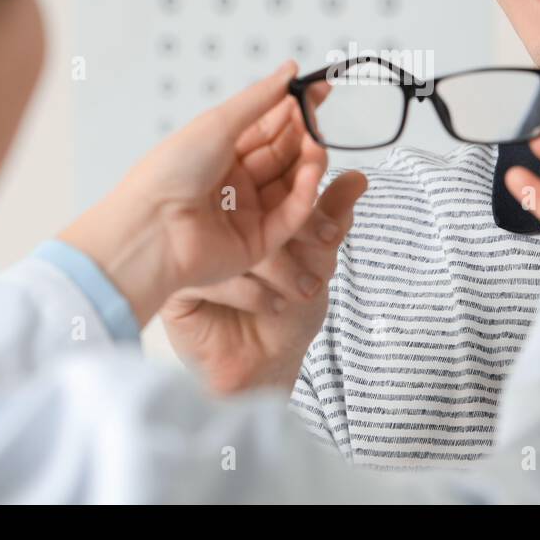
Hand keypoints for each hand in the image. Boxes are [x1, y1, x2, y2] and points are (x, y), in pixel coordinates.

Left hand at [59, 61, 326, 324]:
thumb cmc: (170, 173)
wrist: (150, 229)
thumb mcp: (217, 123)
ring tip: (317, 148)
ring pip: (292, 184)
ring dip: (309, 163)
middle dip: (304, 136)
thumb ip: (259, 99)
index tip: (321, 90)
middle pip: (284, 154)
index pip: (268, 126)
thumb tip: (289, 69)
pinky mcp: (258, 243)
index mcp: (220, 152)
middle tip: (320, 121)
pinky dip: (305, 194)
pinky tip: (311, 174)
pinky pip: (290, 216)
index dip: (295, 108)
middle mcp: (235, 182)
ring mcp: (248, 212)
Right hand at [162, 170, 367, 394]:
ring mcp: (194, 254)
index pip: (268, 178)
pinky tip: (272, 305)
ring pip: (232, 241)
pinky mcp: (179, 286)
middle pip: (249, 205)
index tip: (326, 184)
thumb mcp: (320, 259)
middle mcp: (217, 226)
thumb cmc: (291, 309)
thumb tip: (359, 178)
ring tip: (306, 287)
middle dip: (294, 224)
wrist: (269, 362)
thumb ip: (333, 217)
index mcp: (248, 208)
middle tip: (325, 243)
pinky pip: (210, 277)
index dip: (301, 178)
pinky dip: (247, 291)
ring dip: (276, 264)